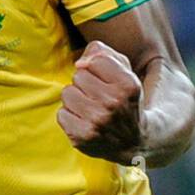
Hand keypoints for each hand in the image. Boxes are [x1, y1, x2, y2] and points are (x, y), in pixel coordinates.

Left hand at [57, 39, 144, 164]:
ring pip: (67, 93)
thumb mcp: (124, 72)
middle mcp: (113, 103)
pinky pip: (61, 114)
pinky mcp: (82, 137)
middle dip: (85, 84)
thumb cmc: (124, 99)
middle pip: (79, 75)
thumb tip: (80, 63)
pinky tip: (84, 121)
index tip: (106, 80)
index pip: (95, 60)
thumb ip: (103, 54)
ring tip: (90, 108)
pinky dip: (70, 117)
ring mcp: (97, 122)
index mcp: (127, 85)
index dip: (97, 68)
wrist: (133, 141)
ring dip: (75, 99)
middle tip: (98, 97)